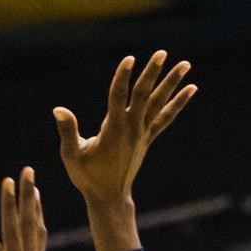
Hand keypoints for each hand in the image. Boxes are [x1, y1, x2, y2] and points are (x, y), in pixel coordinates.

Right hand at [54, 51, 196, 208]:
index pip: (118, 97)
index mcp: (112, 129)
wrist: (109, 197)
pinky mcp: (147, 138)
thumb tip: (58, 109)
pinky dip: (178, 103)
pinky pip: (165, 117)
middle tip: (161, 52)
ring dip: (172, 83)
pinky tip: (191, 89)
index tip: (129, 58)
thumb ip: (68, 131)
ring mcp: (142, 133)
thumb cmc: (87, 177)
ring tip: (185, 64)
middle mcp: (131, 128)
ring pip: (159, 103)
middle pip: (144, 95)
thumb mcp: (72, 155)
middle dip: (152, 73)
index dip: (122, 77)